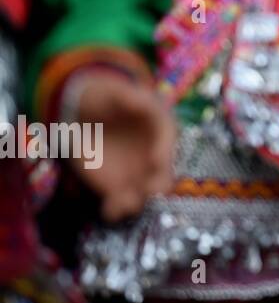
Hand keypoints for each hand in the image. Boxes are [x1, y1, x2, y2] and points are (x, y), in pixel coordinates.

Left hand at [70, 74, 174, 221]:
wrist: (84, 113)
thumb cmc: (108, 100)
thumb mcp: (118, 93)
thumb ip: (130, 98)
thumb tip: (140, 101)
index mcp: (161, 130)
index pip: (168, 142)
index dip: (165, 152)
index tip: (157, 160)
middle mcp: (154, 157)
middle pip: (163, 176)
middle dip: (158, 185)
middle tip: (149, 189)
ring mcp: (136, 175)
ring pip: (142, 196)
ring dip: (135, 201)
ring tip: (121, 202)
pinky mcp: (115, 188)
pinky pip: (119, 204)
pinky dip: (115, 210)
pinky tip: (108, 208)